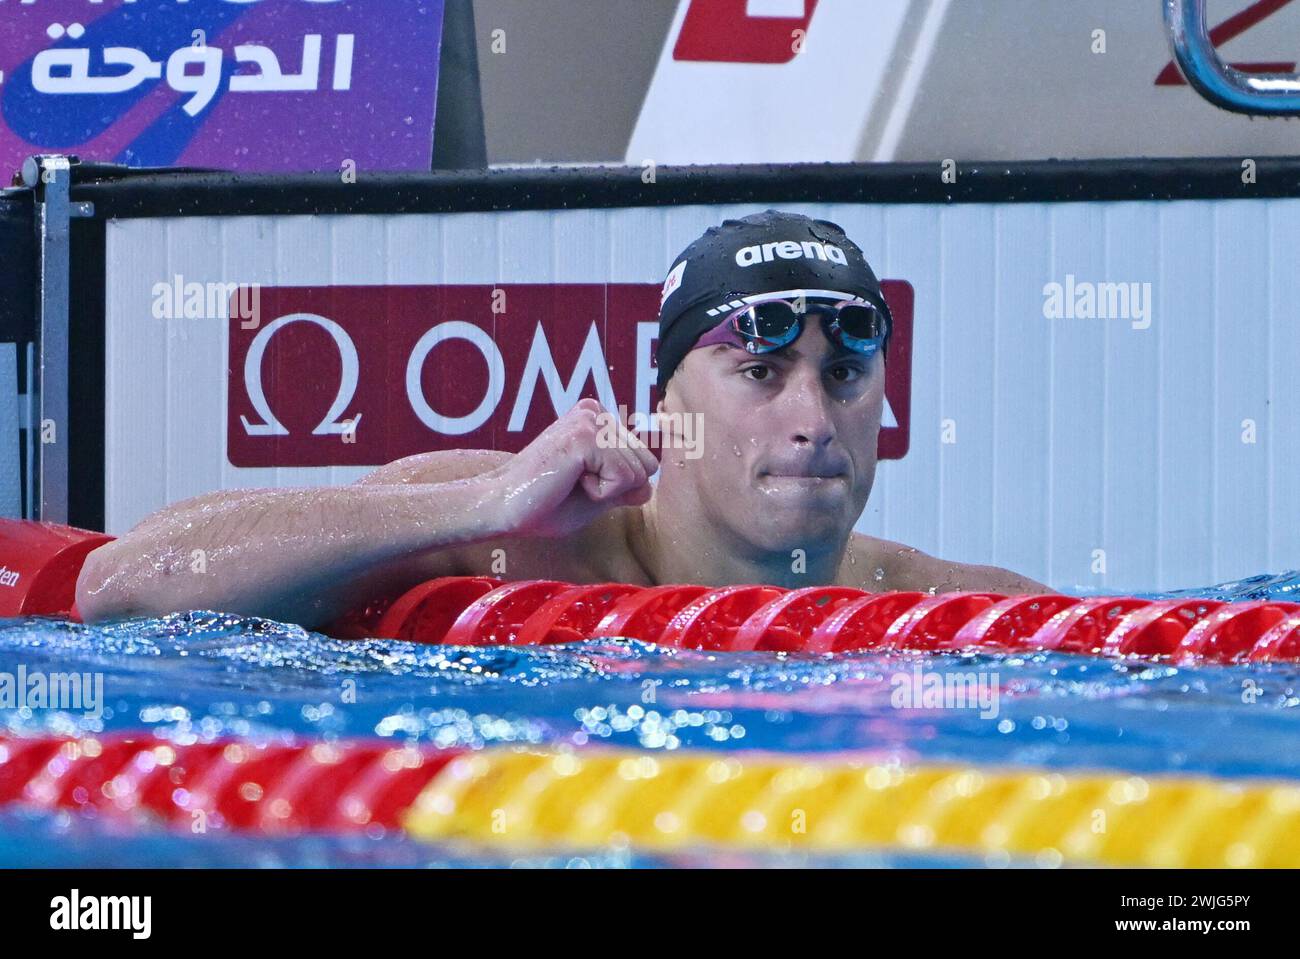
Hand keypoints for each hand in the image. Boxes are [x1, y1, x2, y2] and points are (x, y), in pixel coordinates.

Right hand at [485, 398, 658, 538]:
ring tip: (568, 482)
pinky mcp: (585, 435)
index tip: (579, 483)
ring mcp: (590, 420)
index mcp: (597, 419)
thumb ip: (624, 486)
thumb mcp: (597, 495)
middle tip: (573, 484)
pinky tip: (568, 481)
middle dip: (617, 488)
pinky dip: (600, 493)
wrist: (502, 508)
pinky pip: (624, 478)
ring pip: (638, 473)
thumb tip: (650, 485)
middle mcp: (596, 412)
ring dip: (606, 491)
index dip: (619, 488)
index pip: (645, 462)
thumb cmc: (543, 504)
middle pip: (647, 465)